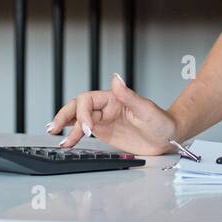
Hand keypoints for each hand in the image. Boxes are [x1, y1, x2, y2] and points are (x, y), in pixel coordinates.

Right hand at [47, 73, 177, 155]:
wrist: (168, 138)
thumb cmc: (161, 122)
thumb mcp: (146, 109)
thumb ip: (129, 95)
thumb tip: (116, 78)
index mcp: (114, 98)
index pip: (88, 100)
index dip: (84, 113)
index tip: (87, 129)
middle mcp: (106, 107)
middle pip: (78, 107)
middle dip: (64, 116)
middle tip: (54, 128)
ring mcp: (104, 120)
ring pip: (78, 120)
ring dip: (66, 127)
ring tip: (57, 137)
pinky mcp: (105, 132)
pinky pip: (84, 132)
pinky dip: (74, 136)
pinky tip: (67, 143)